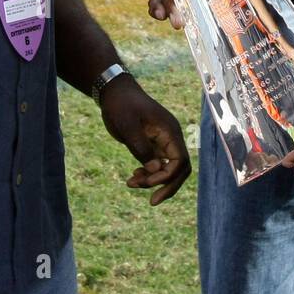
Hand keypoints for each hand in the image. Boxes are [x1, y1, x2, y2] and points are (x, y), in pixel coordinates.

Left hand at [100, 77, 190, 203]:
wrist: (114, 92)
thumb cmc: (121, 105)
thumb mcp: (128, 126)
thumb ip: (141, 148)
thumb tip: (154, 171)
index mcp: (169, 132)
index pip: (180, 161)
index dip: (167, 177)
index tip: (147, 183)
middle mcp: (170, 138)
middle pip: (179, 169)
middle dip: (168, 186)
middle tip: (152, 202)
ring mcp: (162, 142)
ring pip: (167, 169)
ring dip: (153, 181)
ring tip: (131, 183)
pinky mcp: (151, 145)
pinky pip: (156, 165)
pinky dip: (147, 175)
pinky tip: (133, 178)